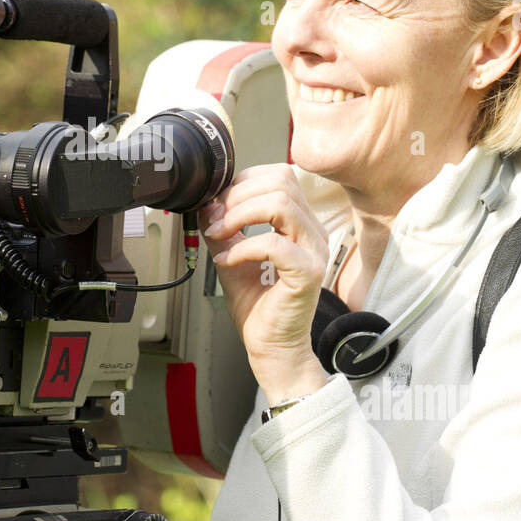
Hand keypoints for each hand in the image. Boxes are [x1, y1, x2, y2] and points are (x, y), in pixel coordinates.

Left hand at [199, 164, 332, 404]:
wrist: (271, 345)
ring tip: (218, 235)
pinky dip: (242, 248)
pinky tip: (226, 260)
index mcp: (300, 223)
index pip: (280, 175)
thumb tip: (206, 203)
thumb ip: (222, 228)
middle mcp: (312, 232)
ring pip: (281, 204)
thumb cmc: (258, 306)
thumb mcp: (232, 255)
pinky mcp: (308, 273)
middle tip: (215, 220)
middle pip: (281, 181)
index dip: (243, 182)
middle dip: (238, 196)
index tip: (218, 204)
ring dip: (239, 215)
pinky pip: (274, 244)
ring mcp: (314, 251)